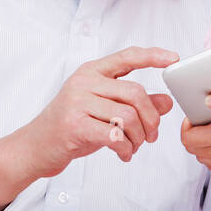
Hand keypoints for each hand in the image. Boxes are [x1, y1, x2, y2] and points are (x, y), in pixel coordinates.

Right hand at [19, 45, 177, 178]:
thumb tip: (166, 101)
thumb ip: (134, 104)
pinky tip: (124, 155)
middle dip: (150, 119)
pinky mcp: (74, 125)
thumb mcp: (104, 110)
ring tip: (133, 147)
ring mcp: (77, 102)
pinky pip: (114, 135)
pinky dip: (126, 148)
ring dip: (138, 137)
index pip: (127, 56)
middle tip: (151, 136)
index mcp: (92, 72)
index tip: (174, 59)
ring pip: (128, 116)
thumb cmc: (72, 126)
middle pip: (135, 92)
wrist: (36, 146)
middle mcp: (84, 82)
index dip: (153, 56)